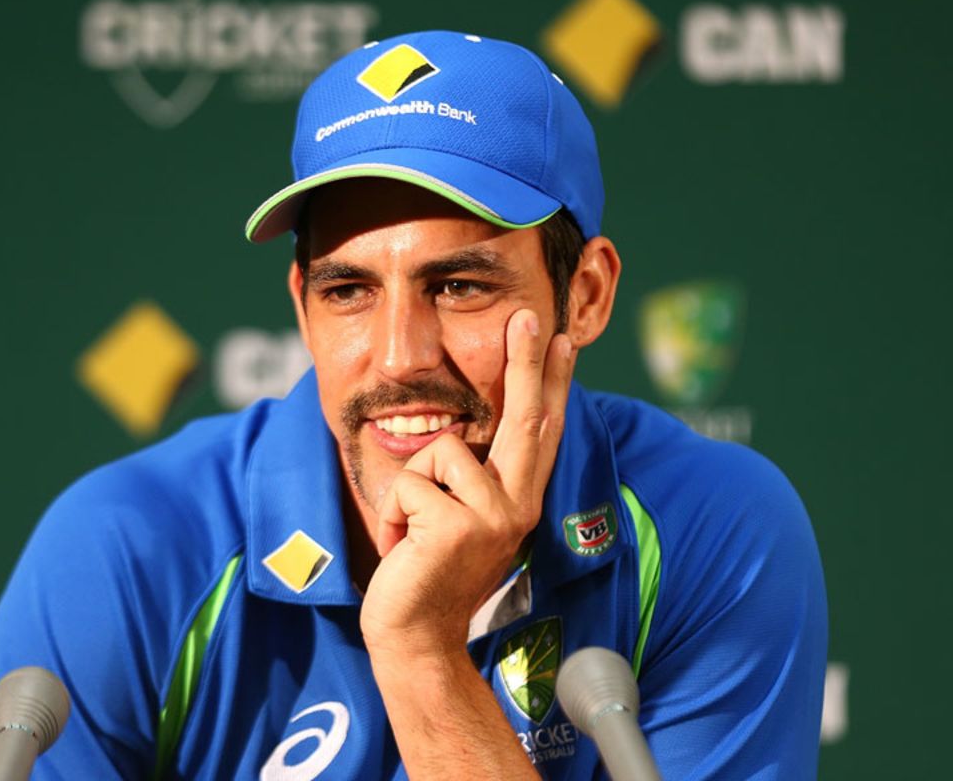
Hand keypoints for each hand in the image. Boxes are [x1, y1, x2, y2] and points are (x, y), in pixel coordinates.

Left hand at [360, 308, 575, 657]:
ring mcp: (492, 515)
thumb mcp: (459, 521)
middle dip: (525, 361)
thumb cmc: (428, 575)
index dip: (549, 383)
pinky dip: (394, 515)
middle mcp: (516, 504)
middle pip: (523, 417)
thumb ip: (470, 480)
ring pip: (438, 450)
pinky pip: (410, 484)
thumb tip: (463, 435)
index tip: (558, 339)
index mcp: (517, 500)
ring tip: (414, 534)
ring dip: (410, 490)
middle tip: (528, 314)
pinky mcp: (458, 526)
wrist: (415, 637)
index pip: (538, 431)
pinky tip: (404, 549)